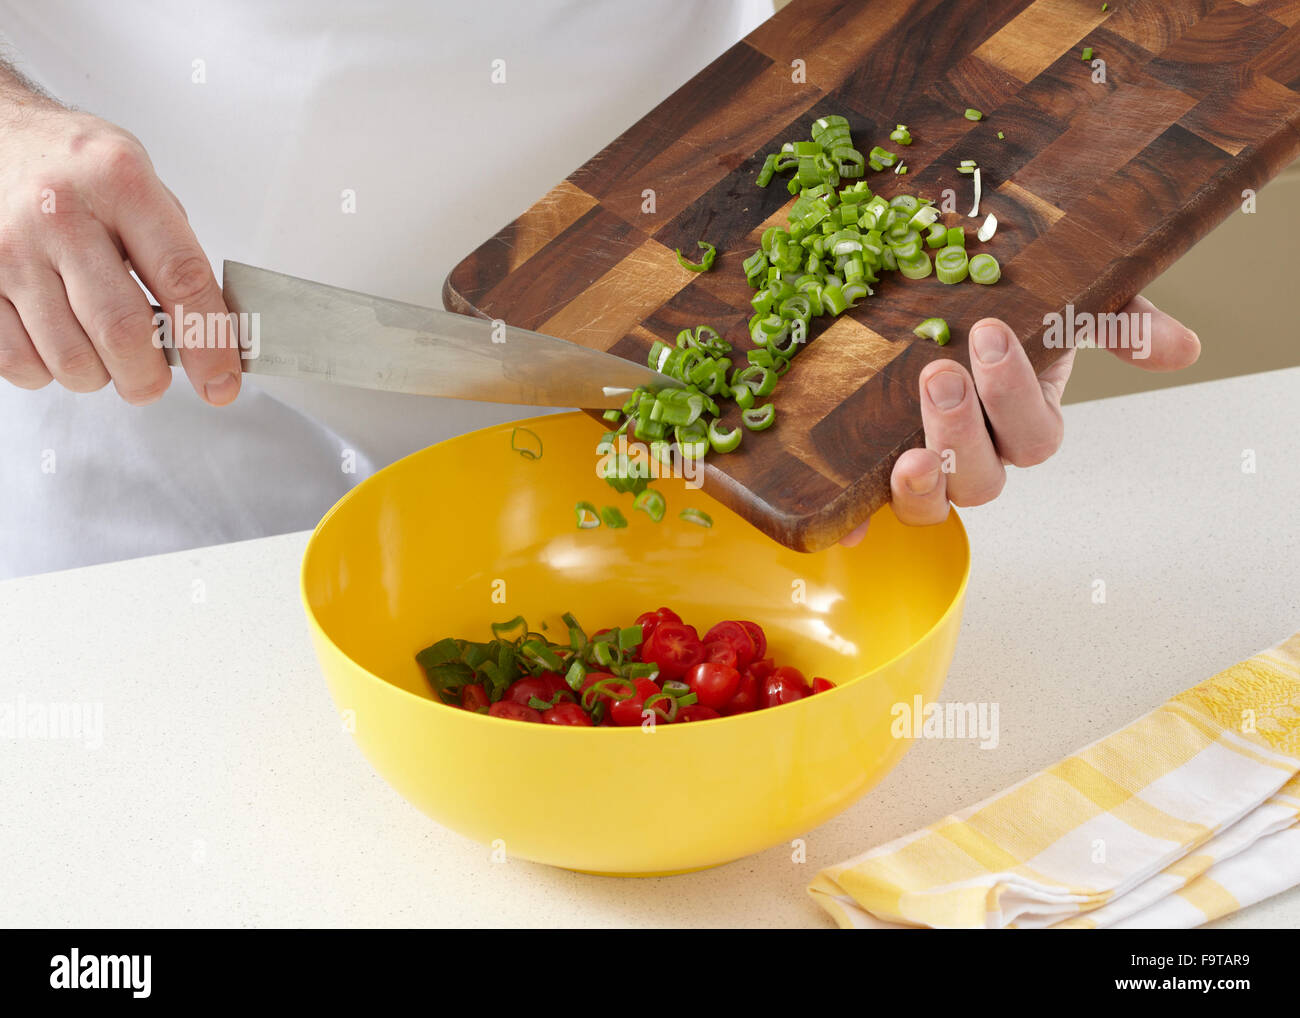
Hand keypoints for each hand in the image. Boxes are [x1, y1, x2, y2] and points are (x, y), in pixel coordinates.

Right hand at [0, 83, 238, 404]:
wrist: (1, 138)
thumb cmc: (79, 170)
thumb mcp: (143, 186)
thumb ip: (177, 254)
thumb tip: (212, 335)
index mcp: (121, 184)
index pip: (181, 278)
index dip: (209, 343)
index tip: (221, 381)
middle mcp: (61, 214)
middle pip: (121, 331)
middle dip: (149, 377)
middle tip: (155, 380)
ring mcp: (12, 248)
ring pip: (69, 359)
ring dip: (99, 377)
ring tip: (104, 354)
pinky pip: (19, 361)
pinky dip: (49, 372)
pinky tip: (60, 344)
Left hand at [842, 294, 1199, 542]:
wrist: (935, 307)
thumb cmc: (1005, 313)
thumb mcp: (1066, 303)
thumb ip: (1119, 321)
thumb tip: (1184, 349)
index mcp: (1025, 422)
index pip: (1034, 432)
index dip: (1014, 394)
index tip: (988, 334)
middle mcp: (982, 456)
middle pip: (985, 479)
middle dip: (963, 431)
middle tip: (939, 374)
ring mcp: (930, 468)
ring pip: (937, 502)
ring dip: (924, 485)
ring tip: (906, 451)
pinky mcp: (878, 473)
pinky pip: (873, 510)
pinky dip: (862, 518)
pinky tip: (850, 518)